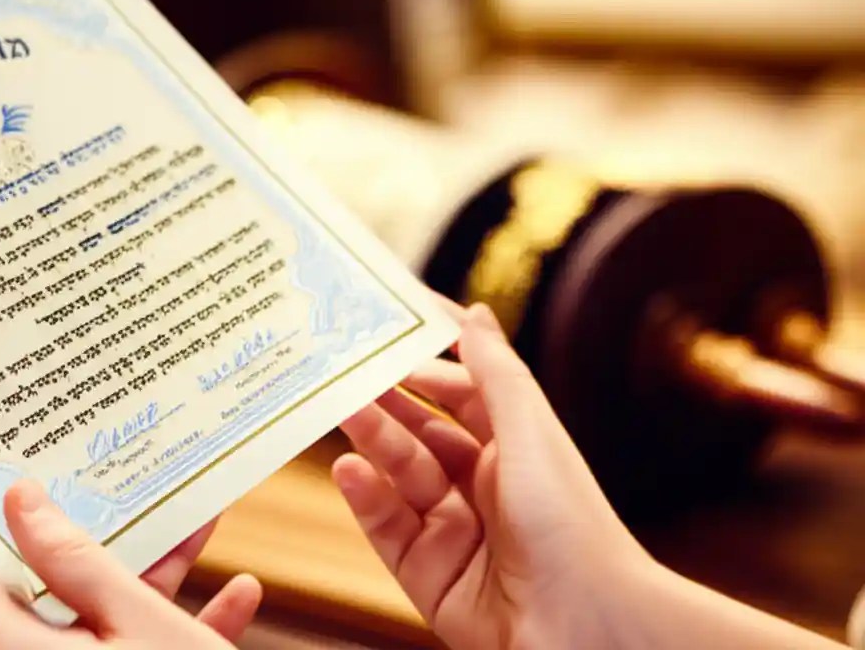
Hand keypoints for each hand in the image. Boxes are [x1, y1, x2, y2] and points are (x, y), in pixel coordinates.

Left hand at [0, 480, 261, 648]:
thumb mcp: (139, 623)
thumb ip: (76, 559)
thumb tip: (17, 500)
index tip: (13, 460)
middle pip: (36, 586)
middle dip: (93, 531)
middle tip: (116, 476)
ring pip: (92, 617)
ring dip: (149, 573)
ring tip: (197, 520)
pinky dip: (173, 627)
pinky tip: (236, 593)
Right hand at [334, 299, 652, 648]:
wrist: (587, 625)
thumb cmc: (573, 526)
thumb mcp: (530, 434)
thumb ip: (494, 373)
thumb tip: (473, 311)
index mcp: (513, 448)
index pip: (458, 389)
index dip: (424, 356)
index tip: (385, 322)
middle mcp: (481, 486)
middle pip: (419, 431)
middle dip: (384, 398)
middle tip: (341, 368)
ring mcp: (452, 530)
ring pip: (398, 475)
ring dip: (370, 441)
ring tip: (341, 410)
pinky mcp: (427, 574)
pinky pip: (387, 528)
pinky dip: (366, 497)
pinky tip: (350, 470)